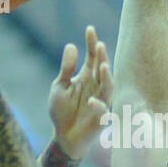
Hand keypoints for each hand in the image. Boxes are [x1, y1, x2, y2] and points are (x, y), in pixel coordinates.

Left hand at [47, 25, 111, 159]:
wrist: (64, 137)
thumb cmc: (62, 112)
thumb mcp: (59, 87)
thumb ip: (66, 69)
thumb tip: (71, 45)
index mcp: (87, 78)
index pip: (92, 58)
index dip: (91, 44)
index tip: (90, 29)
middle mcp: (96, 88)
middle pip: (101, 69)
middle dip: (101, 57)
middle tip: (99, 45)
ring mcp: (101, 102)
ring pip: (108, 88)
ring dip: (106, 77)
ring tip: (102, 66)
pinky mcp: (101, 120)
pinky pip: (102, 112)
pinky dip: (98, 106)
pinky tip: (91, 100)